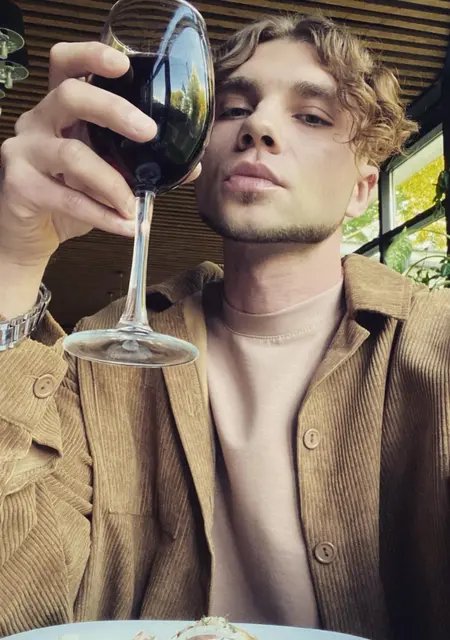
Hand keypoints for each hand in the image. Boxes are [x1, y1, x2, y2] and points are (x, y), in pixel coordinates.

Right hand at [0, 41, 200, 268]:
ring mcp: (24, 151)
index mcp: (61, 109)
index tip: (123, 64)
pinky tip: (124, 226)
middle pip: (70, 96)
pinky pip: (68, 199)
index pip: (65, 64)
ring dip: (113, 183)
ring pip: (72, 155)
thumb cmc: (71, 195)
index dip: (90, 56)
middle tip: (148, 131)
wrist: (33, 234)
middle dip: (113, 110)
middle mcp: (38, 121)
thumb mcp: (109, 173)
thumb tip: (191, 165)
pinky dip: (103, 216)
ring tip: (135, 207)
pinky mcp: (19, 185)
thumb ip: (140, 164)